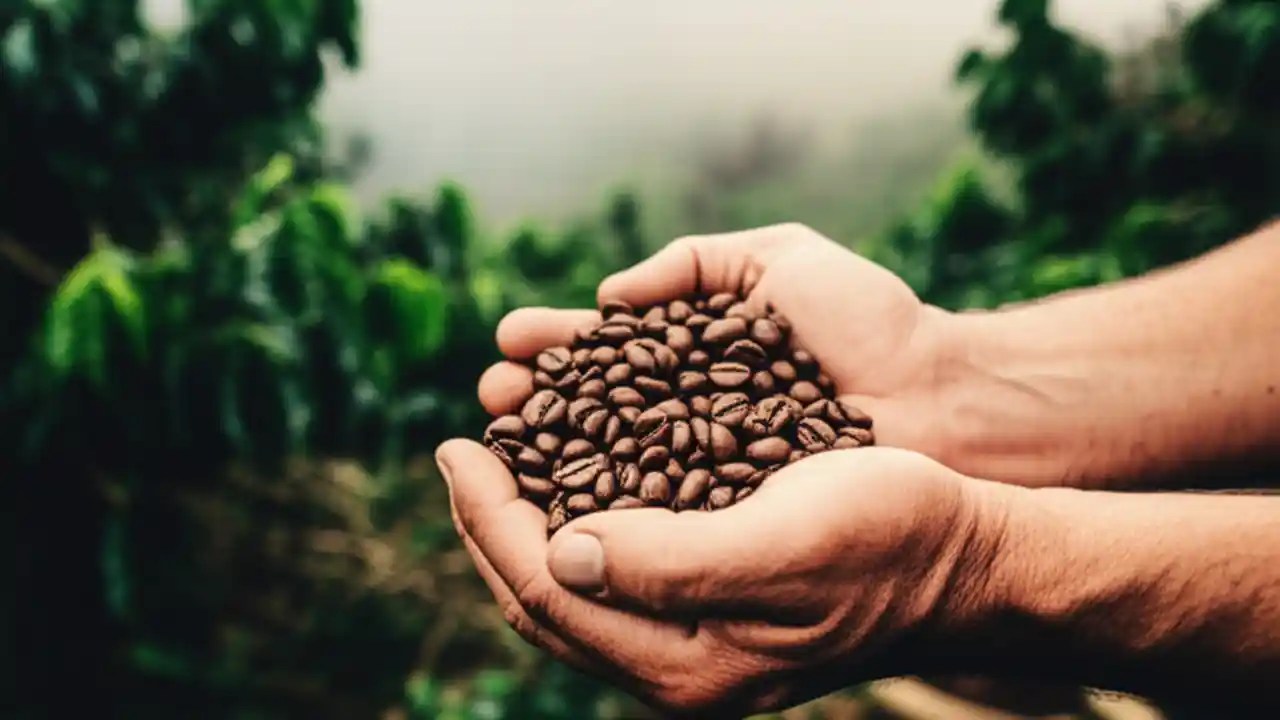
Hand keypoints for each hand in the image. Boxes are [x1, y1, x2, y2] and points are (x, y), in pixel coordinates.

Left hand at [435, 438, 1009, 714]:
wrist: (963, 559)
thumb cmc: (889, 537)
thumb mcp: (786, 541)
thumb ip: (671, 561)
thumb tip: (565, 553)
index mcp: (686, 663)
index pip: (548, 591)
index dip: (490, 518)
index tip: (459, 446)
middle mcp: (678, 667)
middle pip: (544, 600)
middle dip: (489, 523)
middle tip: (461, 448)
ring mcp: (693, 646)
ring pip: (570, 591)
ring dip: (522, 525)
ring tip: (495, 460)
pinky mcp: (709, 614)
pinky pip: (610, 577)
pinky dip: (571, 527)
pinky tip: (564, 482)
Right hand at [478, 223, 965, 475]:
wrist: (945, 394)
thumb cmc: (871, 322)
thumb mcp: (780, 261)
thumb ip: (697, 263)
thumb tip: (611, 296)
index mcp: (694, 363)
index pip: (606, 359)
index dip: (556, 352)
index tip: (510, 343)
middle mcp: (690, 425)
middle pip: (593, 419)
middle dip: (535, 407)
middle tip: (492, 396)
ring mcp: (710, 481)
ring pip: (609, 474)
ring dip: (550, 458)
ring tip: (503, 438)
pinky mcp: (731, 527)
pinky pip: (657, 520)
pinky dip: (603, 510)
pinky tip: (558, 501)